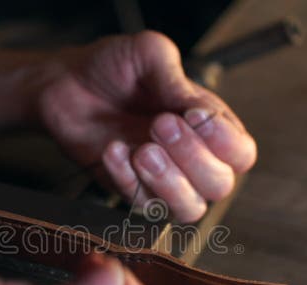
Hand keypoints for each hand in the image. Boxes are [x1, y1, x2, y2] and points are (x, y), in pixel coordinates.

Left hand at [39, 31, 256, 221]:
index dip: (225, 141)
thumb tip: (201, 110)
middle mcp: (192, 156)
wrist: (65, 82)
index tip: (195, 114)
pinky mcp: (130, 190)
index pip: (241, 152)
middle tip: (160, 124)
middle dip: (193, 157)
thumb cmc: (112, 66)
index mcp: (209, 124)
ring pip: (189, 208)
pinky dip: (127, 179)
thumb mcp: (149, 54)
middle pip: (220, 184)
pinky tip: (113, 149)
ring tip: (143, 150)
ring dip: (169, 181)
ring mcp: (162, 178)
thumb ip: (177, 80)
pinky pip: (142, 204)